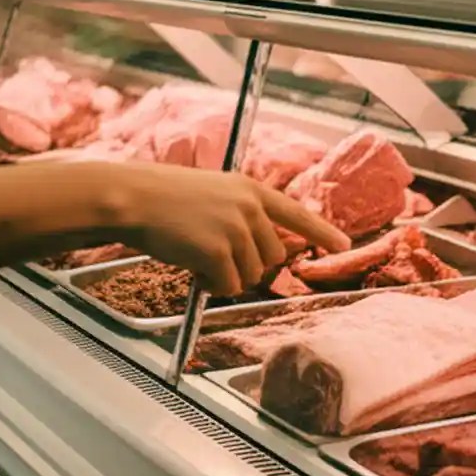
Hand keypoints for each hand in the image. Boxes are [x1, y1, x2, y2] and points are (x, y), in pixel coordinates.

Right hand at [105, 162, 348, 294]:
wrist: (132, 198)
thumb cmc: (164, 198)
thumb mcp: (214, 194)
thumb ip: (242, 215)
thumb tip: (262, 252)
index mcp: (250, 190)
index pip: (296, 213)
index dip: (322, 232)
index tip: (343, 245)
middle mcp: (249, 208)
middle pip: (272, 256)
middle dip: (249, 266)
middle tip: (216, 260)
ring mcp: (235, 229)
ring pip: (251, 274)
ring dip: (227, 276)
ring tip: (198, 258)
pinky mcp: (218, 251)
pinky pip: (228, 285)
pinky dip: (212, 286)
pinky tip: (192, 269)